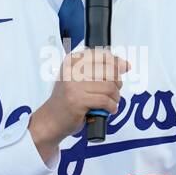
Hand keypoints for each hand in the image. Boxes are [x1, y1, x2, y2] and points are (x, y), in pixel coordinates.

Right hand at [29, 48, 131, 163]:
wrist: (51, 120)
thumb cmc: (68, 100)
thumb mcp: (81, 79)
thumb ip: (100, 70)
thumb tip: (124, 65)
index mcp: (72, 61)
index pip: (102, 54)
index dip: (116, 62)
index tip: (124, 68)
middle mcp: (72, 70)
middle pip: (109, 70)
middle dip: (117, 82)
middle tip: (114, 92)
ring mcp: (74, 85)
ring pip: (109, 87)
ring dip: (115, 97)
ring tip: (111, 103)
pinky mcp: (77, 100)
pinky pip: (105, 101)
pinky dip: (111, 107)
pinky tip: (109, 110)